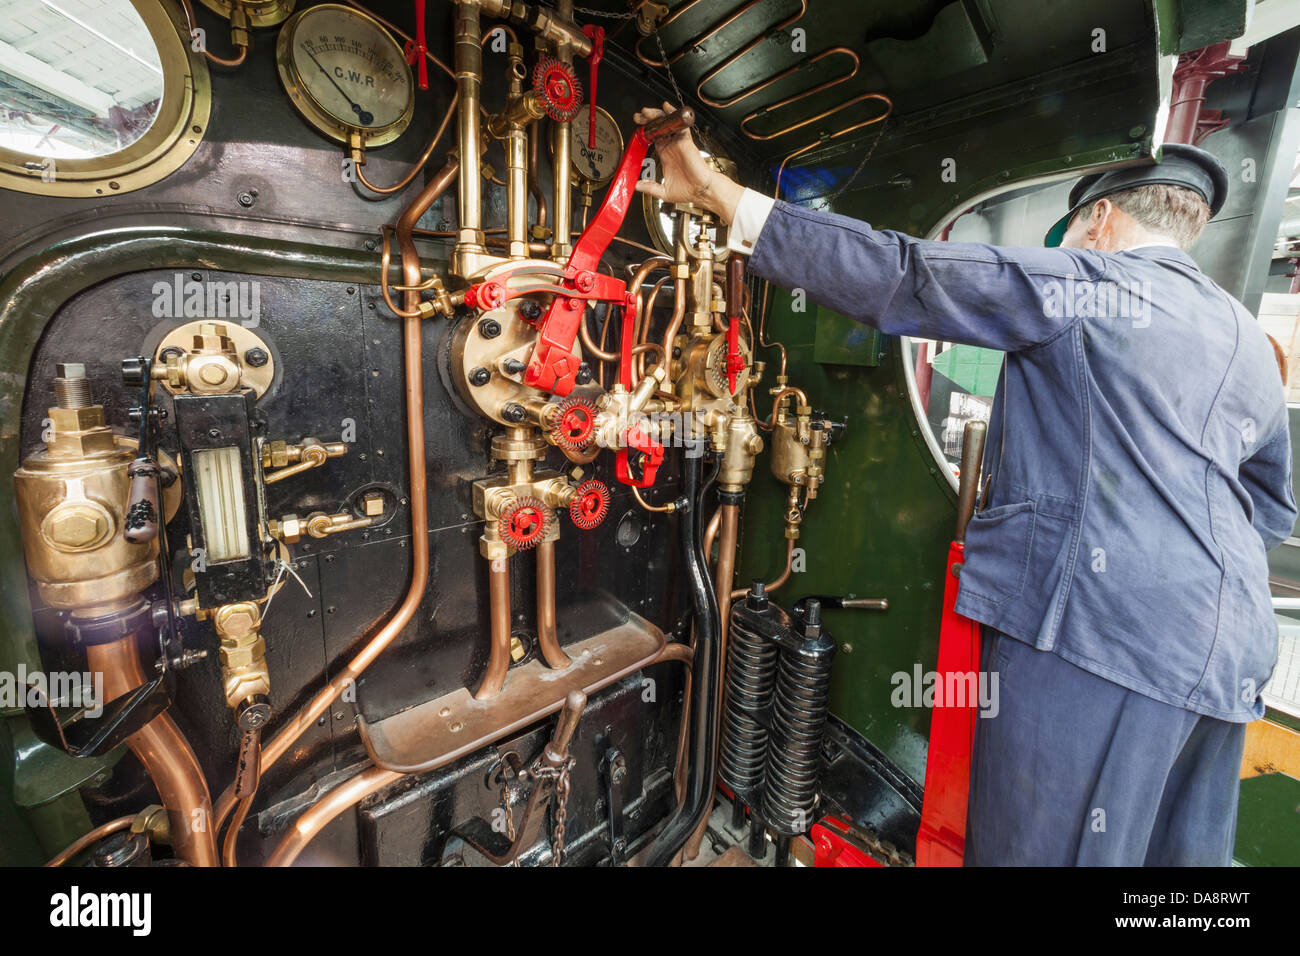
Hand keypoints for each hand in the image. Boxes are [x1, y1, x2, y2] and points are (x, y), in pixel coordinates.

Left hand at [633, 102, 743, 223]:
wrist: (701, 191)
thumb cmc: (688, 190)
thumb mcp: (662, 191)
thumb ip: (649, 187)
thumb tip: (636, 186)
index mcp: (666, 154)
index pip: (653, 137)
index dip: (644, 130)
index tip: (636, 127)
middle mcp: (672, 146)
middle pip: (658, 127)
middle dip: (647, 119)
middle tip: (638, 116)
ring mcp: (678, 142)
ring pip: (667, 123)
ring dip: (656, 115)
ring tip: (646, 112)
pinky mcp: (686, 141)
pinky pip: (680, 124)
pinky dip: (673, 114)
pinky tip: (666, 107)